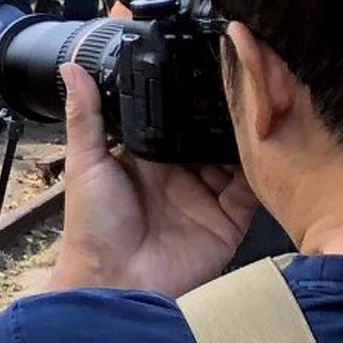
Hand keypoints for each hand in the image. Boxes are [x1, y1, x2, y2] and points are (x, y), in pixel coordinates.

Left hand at [48, 65, 257, 295]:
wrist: (117, 283)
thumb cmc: (92, 228)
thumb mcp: (84, 165)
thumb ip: (86, 117)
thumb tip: (73, 67)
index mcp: (145, 156)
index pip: (171, 117)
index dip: (184, 94)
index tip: (200, 59)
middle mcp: (178, 172)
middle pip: (207, 134)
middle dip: (223, 111)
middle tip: (242, 77)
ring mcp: (205, 194)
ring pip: (235, 156)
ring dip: (246, 135)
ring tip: (261, 103)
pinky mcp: (228, 219)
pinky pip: (251, 190)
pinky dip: (262, 170)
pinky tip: (269, 146)